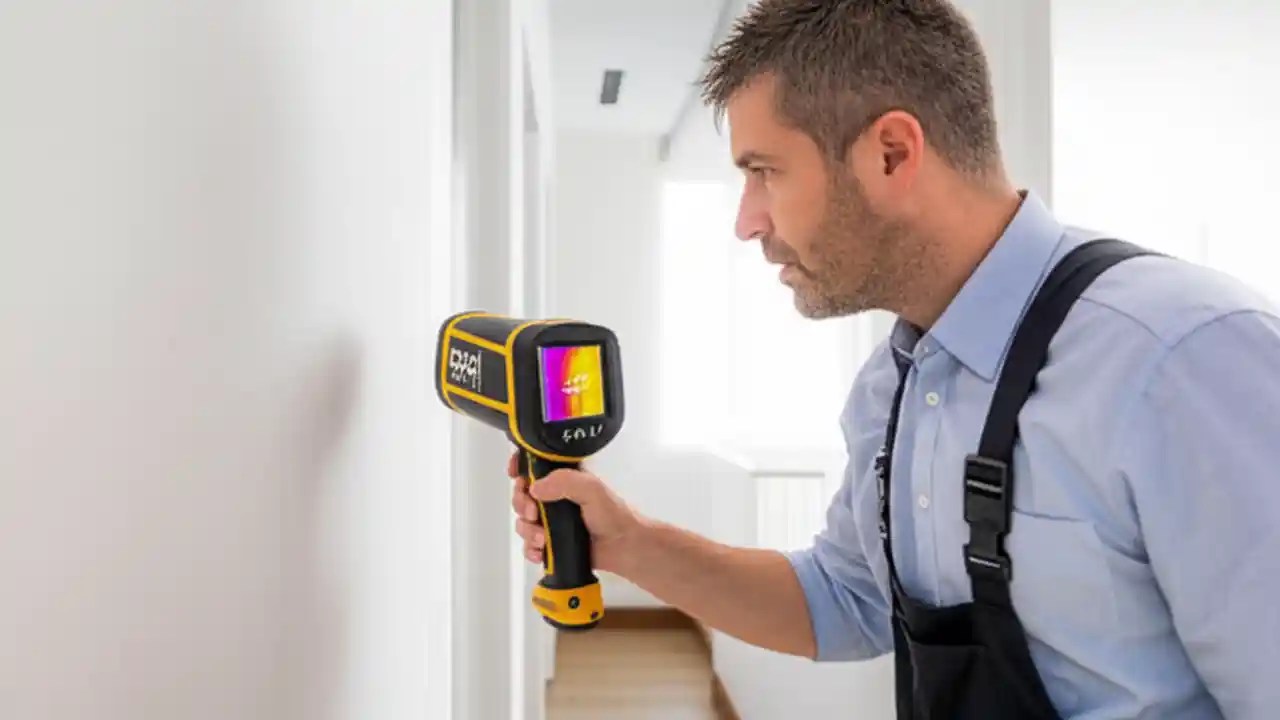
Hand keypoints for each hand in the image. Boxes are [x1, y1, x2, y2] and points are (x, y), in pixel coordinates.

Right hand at [508, 450, 642, 574]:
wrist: (625, 548)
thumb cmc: (615, 516)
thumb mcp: (592, 489)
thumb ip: (565, 482)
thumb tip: (536, 487)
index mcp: (564, 478)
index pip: (534, 466)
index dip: (520, 468)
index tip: (516, 475)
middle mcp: (555, 497)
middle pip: (522, 495)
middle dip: (521, 504)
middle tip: (533, 513)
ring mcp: (552, 520)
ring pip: (523, 521)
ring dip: (527, 531)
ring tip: (543, 538)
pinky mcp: (552, 541)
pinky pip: (529, 544)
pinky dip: (531, 548)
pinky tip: (541, 550)